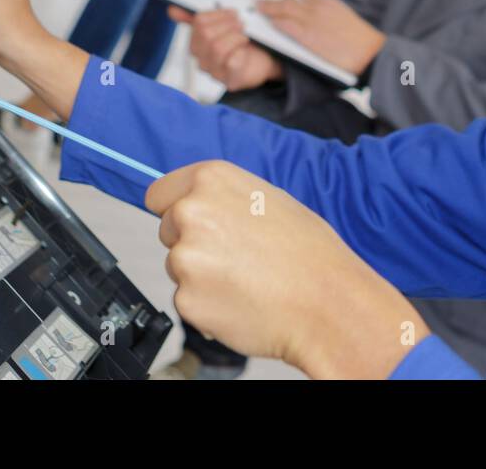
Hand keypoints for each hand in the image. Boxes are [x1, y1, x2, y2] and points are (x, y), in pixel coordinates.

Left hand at [146, 160, 426, 377]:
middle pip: (167, 231)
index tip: (187, 223)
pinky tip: (241, 299)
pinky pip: (187, 300)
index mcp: (210, 180)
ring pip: (177, 267)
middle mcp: (191, 212)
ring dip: (201, 276)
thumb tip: (199, 201)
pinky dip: (208, 304)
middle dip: (191, 243)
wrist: (327, 303)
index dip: (174, 210)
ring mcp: (185, 257)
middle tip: (234, 255)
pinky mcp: (187, 299)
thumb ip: (222, 197)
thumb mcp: (267, 198)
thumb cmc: (309, 253)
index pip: (158, 194)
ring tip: (245, 278)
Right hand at [168, 6, 283, 90]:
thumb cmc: (242, 43)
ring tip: (244, 37)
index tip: (232, 13)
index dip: (218, 14)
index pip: (198, 22)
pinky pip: (231, 62)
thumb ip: (198, 17)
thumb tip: (172, 10)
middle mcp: (202, 57)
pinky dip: (241, 52)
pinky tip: (245, 51)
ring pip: (217, 47)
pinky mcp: (230, 80)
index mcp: (197, 40)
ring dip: (235, 37)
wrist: (263, 61)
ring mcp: (214, 71)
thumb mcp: (221, 25)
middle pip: (206, 34)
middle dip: (228, 25)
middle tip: (240, 24)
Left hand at [256, 0, 385, 76]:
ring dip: (269, 8)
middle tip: (260, 0)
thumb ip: (330, 15)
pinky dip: (276, 22)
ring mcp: (312, 20)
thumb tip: (322, 21)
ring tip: (258, 8)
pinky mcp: (308, 36)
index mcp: (329, 3)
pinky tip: (268, 22)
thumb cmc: (361, 41)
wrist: (371, 52)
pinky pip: (286, 24)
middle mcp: (318, 7)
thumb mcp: (345, 18)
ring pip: (285, 8)